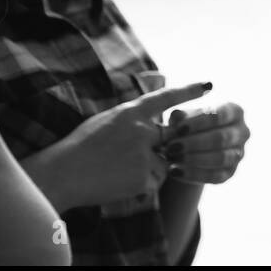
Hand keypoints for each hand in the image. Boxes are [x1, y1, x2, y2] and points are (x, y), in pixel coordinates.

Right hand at [35, 82, 212, 210]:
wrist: (62, 175)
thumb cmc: (80, 147)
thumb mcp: (106, 121)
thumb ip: (132, 119)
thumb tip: (152, 120)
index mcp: (129, 112)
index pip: (166, 98)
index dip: (189, 92)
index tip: (208, 86)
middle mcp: (141, 130)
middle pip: (171, 135)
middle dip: (168, 144)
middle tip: (140, 151)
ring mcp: (143, 154)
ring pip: (164, 163)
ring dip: (150, 169)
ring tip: (120, 170)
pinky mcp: (143, 177)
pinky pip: (155, 181)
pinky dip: (142, 185)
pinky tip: (120, 182)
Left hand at [162, 103, 249, 184]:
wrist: (191, 148)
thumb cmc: (188, 126)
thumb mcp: (183, 117)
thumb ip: (180, 117)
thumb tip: (177, 117)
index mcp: (234, 112)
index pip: (219, 115)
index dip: (199, 122)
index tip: (178, 128)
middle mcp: (242, 132)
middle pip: (221, 138)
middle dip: (194, 143)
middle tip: (171, 147)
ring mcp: (238, 153)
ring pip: (220, 158)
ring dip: (193, 159)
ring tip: (172, 159)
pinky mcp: (230, 172)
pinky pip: (214, 176)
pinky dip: (193, 174)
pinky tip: (175, 171)